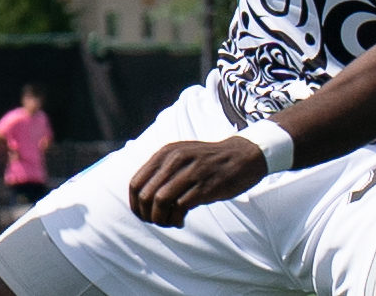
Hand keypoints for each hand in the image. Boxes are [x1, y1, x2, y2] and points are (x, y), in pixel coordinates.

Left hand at [127, 137, 267, 227]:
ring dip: (161, 219)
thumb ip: (161, 169)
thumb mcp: (180, 155)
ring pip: (160, 202)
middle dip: (147, 215)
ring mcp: (190, 173)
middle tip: (157, 221)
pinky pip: (180, 208)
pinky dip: (176, 220)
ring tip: (170, 222)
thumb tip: (140, 196)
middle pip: (145, 195)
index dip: (135, 204)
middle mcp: (174, 160)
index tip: (143, 214)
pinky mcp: (204, 187)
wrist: (241, 156)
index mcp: (165, 153)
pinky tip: (181, 221)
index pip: (136, 183)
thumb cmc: (207, 160)